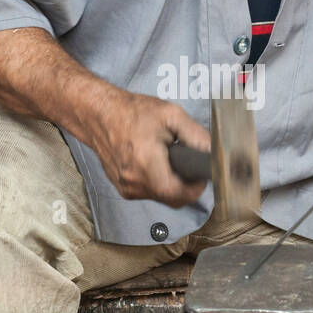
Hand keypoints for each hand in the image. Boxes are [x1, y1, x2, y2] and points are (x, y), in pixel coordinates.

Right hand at [90, 88, 211, 206]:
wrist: (99, 114)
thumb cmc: (132, 112)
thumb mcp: (171, 115)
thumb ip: (195, 135)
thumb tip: (214, 152)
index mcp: (147, 165)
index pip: (181, 195)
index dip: (196, 188)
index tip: (200, 174)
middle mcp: (135, 182)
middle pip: (173, 199)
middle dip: (185, 186)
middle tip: (186, 164)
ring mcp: (127, 188)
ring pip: (161, 198)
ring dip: (171, 184)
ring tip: (168, 159)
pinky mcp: (123, 189)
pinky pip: (149, 193)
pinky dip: (157, 183)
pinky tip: (155, 163)